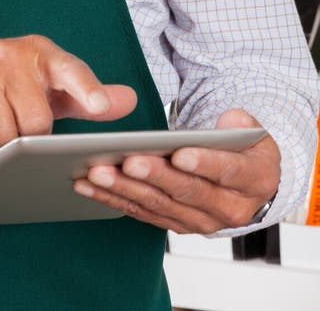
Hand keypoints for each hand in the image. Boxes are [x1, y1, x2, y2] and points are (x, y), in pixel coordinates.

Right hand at [0, 35, 136, 149]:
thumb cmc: (6, 81)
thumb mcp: (47, 84)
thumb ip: (87, 95)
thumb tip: (129, 101)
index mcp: (42, 54)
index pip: (70, 70)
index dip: (87, 89)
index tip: (100, 106)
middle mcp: (11, 55)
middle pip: (35, 123)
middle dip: (25, 137)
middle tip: (13, 119)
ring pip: (2, 135)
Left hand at [73, 109, 280, 232]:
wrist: (248, 186)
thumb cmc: (245, 152)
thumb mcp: (253, 132)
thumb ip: (242, 123)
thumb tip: (230, 119)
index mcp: (254, 180)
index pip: (228, 171)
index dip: (204, 163)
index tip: (179, 154)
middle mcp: (228, 208)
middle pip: (187, 191)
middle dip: (154, 176)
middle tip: (127, 161)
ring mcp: (199, 220)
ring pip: (159, 205)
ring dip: (125, 189)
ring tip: (97, 173)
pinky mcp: (175, 224)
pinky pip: (142, 212)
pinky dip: (114, 200)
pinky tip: (90, 187)